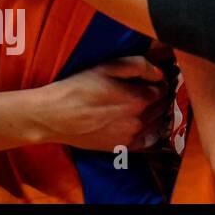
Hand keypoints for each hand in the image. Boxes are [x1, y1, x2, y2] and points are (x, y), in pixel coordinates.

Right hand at [35, 56, 171, 152]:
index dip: (160, 82)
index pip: (163, 89)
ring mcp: (130, 136)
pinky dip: (149, 131)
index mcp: (139, 99)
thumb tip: (159, 73)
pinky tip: (140, 123)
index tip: (154, 79)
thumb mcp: (108, 67)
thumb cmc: (78, 87)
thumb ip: (139, 66)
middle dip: (159, 97)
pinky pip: (146, 141)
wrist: (52, 116)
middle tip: (152, 90)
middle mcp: (139, 120)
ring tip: (145, 105)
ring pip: (156, 123)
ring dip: (156, 113)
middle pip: (161, 107)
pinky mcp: (120, 148)